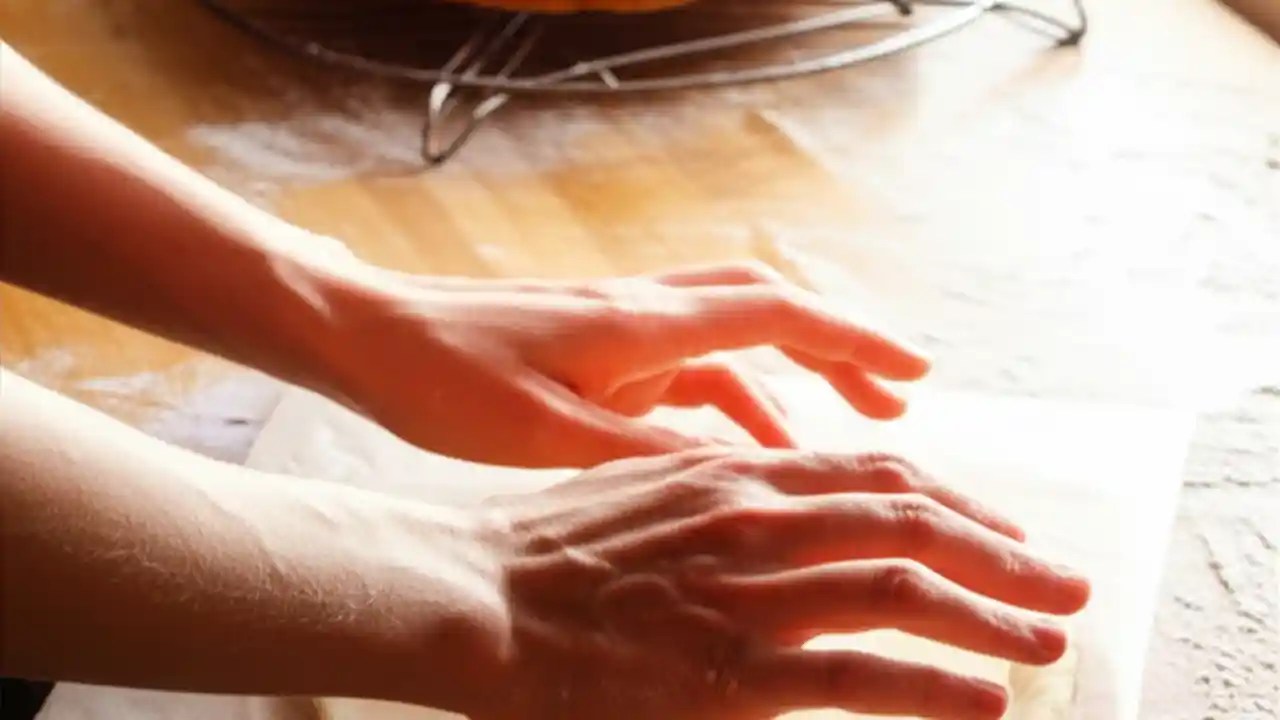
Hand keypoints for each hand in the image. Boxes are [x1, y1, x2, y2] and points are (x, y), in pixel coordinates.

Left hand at [323, 263, 930, 467]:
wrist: (371, 337)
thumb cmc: (445, 381)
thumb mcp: (547, 434)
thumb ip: (642, 452)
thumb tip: (736, 476)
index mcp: (641, 326)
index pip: (775, 317)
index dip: (853, 341)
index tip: (916, 369)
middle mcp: (644, 314)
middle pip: (770, 313)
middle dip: (840, 350)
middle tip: (900, 398)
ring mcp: (623, 329)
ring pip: (733, 341)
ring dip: (791, 380)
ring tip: (843, 434)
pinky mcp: (600, 350)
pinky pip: (689, 370)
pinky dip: (732, 401)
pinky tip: (745, 449)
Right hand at [445, 450, 1088, 719]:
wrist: (474, 595)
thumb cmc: (547, 546)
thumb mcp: (643, 485)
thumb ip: (718, 486)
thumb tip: (776, 491)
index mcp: (738, 474)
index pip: (877, 473)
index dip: (956, 498)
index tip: (1001, 526)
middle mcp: (758, 520)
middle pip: (912, 520)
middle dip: (1003, 551)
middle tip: (1064, 579)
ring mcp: (750, 595)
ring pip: (904, 590)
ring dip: (992, 614)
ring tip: (1049, 638)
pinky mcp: (732, 673)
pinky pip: (858, 676)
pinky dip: (932, 686)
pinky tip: (984, 701)